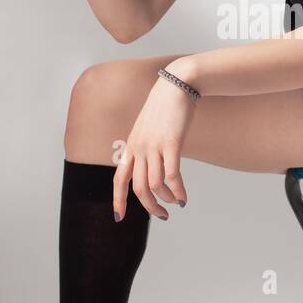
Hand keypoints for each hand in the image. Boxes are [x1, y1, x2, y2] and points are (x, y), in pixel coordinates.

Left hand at [112, 70, 194, 220]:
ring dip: (167, 199)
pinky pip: (172, 176)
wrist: (176, 84)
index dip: (117, 201)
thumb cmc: (165, 106)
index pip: (119, 179)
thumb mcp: (148, 127)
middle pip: (139, 188)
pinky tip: (184, 197)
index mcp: (131, 146)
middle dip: (150, 207)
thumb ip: (146, 146)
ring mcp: (154, 146)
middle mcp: (139, 148)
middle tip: (163, 215)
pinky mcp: (171, 144)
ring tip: (177, 202)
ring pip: (156, 185)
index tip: (119, 218)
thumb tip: (151, 165)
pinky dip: (178, 191)